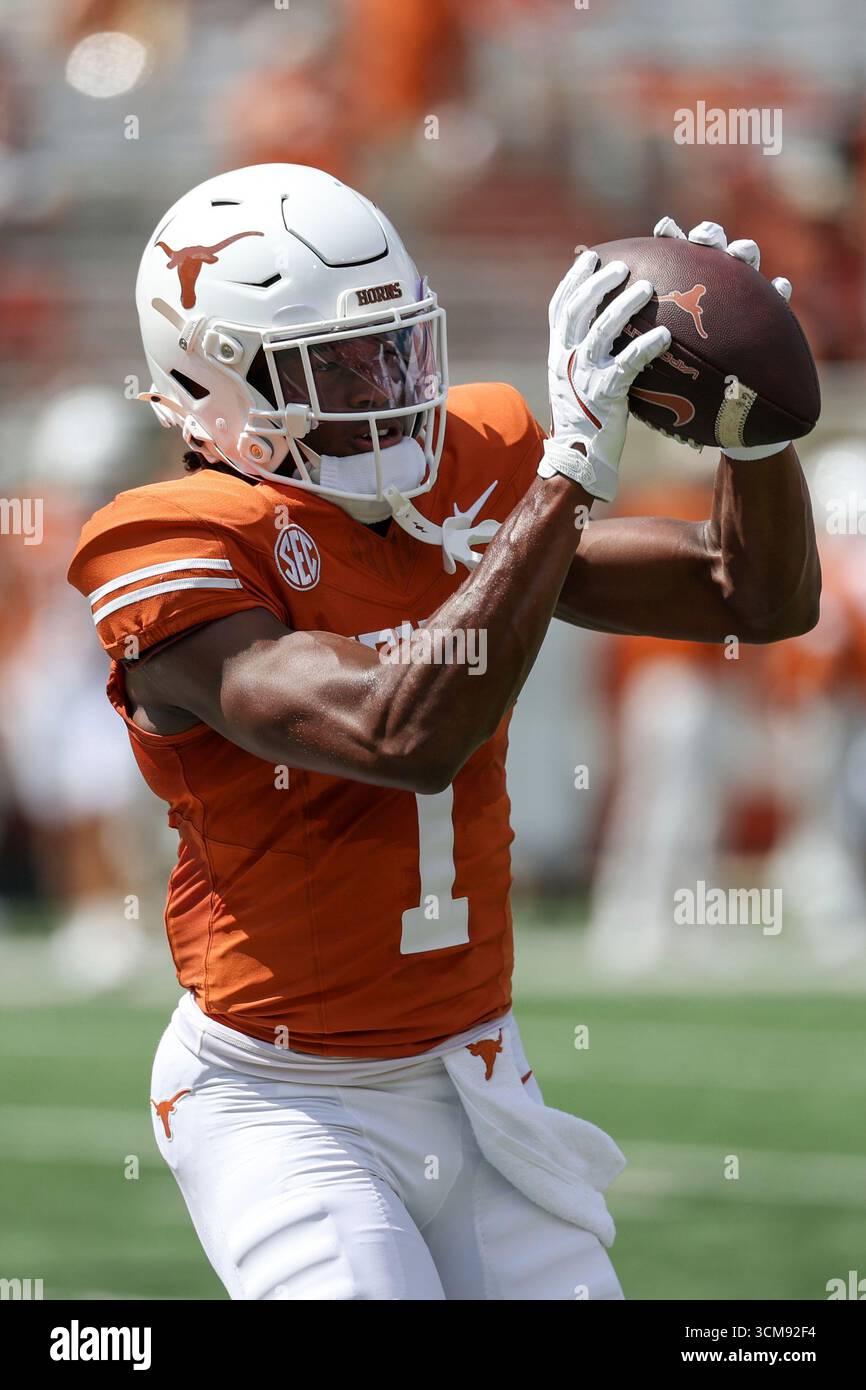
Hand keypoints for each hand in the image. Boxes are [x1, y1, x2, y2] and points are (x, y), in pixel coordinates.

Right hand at [540, 250, 670, 501]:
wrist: (578, 458)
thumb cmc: (586, 420)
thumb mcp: (574, 383)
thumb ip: (585, 355)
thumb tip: (611, 329)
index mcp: (557, 354)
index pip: (559, 309)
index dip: (572, 281)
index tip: (588, 257)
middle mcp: (565, 361)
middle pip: (576, 312)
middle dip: (597, 284)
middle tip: (621, 265)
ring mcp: (583, 377)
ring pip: (600, 332)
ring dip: (623, 306)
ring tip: (646, 287)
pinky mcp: (604, 395)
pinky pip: (627, 365)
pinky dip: (646, 347)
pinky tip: (664, 335)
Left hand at [654, 217, 791, 459]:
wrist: (706, 409)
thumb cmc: (670, 377)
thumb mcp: (644, 350)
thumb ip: (631, 328)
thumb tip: (593, 317)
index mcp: (683, 286)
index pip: (676, 251)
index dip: (672, 234)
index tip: (663, 229)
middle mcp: (712, 284)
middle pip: (714, 247)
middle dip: (709, 235)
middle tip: (701, 238)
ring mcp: (740, 299)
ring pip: (746, 263)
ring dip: (744, 251)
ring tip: (741, 253)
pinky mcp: (767, 318)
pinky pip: (777, 300)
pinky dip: (779, 291)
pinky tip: (780, 286)